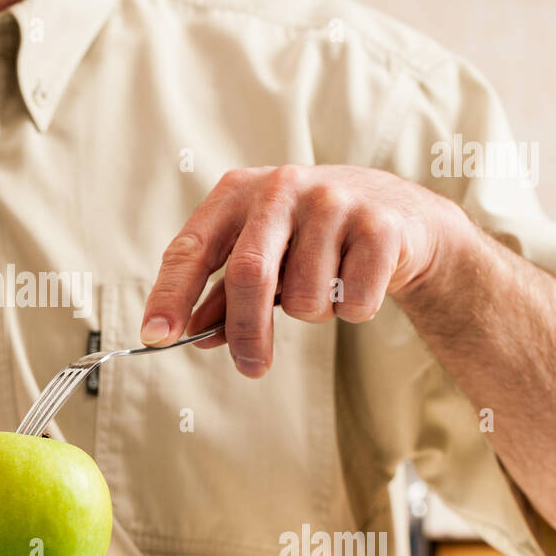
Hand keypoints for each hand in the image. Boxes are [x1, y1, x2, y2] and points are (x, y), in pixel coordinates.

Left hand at [140, 165, 470, 376]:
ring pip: (304, 295)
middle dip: (246, 332)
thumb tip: (191, 334)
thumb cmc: (311, 237)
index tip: (155, 337)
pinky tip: (359, 283)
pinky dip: (353, 311)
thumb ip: (223, 294)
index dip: (170, 296)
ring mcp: (332, 201)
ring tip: (325, 290)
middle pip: (248, 275)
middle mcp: (280, 187)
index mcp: (237, 192)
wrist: (400, 214)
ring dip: (312, 314)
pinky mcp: (379, 225)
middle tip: (251, 368)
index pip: (191, 249)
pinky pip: (353, 301)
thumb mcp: (261, 254)